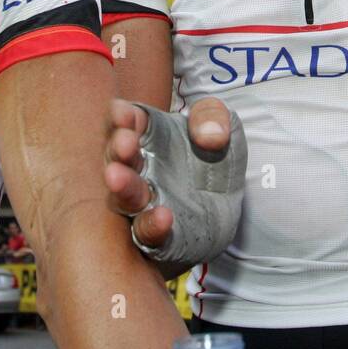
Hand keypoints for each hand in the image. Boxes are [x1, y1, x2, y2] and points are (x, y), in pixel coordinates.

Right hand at [103, 97, 230, 251]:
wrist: (229, 202)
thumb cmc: (215, 154)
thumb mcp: (222, 125)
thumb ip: (212, 117)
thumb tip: (211, 136)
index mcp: (148, 135)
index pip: (128, 122)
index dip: (122, 116)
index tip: (124, 113)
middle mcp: (139, 168)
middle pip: (119, 159)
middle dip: (117, 150)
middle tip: (124, 143)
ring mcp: (145, 203)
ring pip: (124, 198)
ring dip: (122, 188)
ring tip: (117, 178)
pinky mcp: (159, 235)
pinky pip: (149, 234)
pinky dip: (152, 226)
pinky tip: (164, 217)